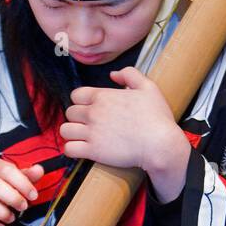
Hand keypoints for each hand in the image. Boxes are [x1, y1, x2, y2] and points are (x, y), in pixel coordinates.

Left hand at [60, 66, 179, 173]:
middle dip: (77, 118)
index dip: (81, 102)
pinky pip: (69, 149)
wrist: (160, 145)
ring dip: (72, 133)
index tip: (89, 109)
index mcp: (103, 96)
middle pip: (70, 112)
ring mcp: (92, 132)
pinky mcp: (93, 151)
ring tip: (82, 137)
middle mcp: (94, 113)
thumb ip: (130, 74)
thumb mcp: (148, 87)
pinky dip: (72, 149)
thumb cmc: (157, 118)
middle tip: (88, 124)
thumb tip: (113, 74)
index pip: (76, 95)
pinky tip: (81, 149)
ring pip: (65, 130)